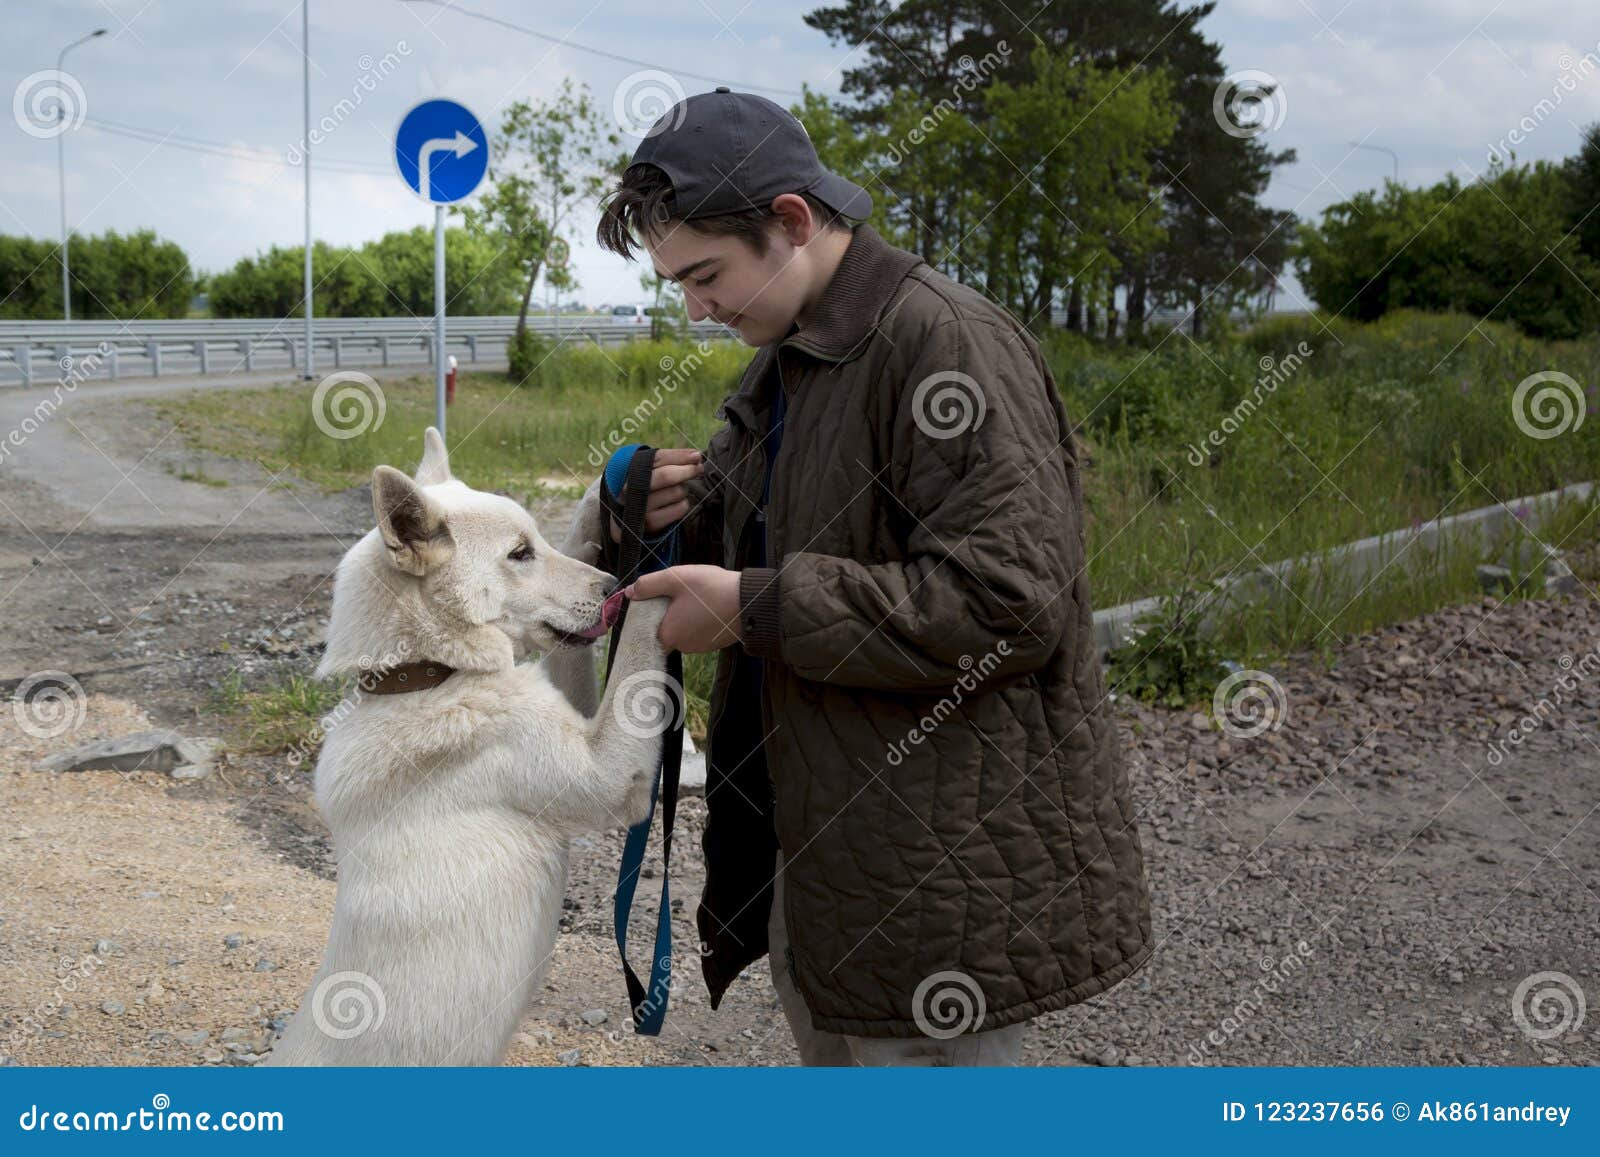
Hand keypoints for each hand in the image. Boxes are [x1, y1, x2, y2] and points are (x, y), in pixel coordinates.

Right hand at [607, 448, 705, 542]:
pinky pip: (680, 508)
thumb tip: (696, 456)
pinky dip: (683, 504)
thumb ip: (671, 460)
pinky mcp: (652, 523)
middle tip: (699, 468)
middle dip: (688, 470)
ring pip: (677, 491)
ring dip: (684, 489)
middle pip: (666, 476)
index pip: (658, 459)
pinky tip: (675, 503)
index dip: (680, 456)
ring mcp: (642, 508)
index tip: (696, 455)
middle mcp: (632, 489)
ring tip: (676, 490)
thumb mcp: (651, 470)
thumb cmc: (647, 487)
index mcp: (630, 470)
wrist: (629, 516)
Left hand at [625, 565, 742, 652]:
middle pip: (666, 630)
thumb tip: (630, 592)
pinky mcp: (715, 643)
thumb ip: (649, 585)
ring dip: (685, 615)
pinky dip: (700, 619)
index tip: (654, 600)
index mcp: (669, 634)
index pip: (646, 631)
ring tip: (698, 596)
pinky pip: (699, 631)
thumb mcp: (675, 579)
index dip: (648, 616)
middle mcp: (683, 646)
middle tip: (679, 592)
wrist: (750, 602)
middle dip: (669, 612)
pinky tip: (709, 604)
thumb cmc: (710, 589)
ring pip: (684, 629)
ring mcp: (701, 647)